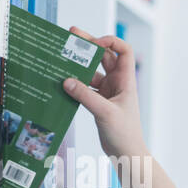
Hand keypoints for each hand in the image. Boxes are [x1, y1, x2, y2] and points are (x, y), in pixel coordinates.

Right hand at [61, 28, 146, 159]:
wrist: (126, 153)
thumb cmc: (124, 134)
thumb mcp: (105, 113)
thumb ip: (86, 96)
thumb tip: (66, 81)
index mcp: (126, 80)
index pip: (124, 51)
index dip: (111, 41)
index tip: (93, 42)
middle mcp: (118, 83)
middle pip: (104, 56)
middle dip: (88, 45)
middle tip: (70, 34)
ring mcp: (108, 91)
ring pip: (92, 71)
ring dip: (78, 65)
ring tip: (60, 58)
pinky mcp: (99, 101)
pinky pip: (85, 86)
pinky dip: (74, 83)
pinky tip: (61, 81)